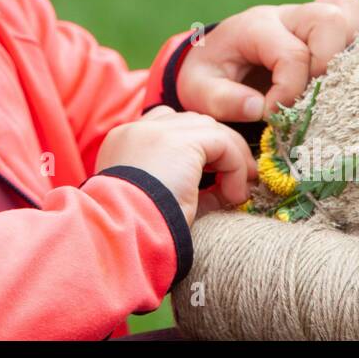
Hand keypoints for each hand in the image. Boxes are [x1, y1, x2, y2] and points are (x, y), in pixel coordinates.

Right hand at [96, 105, 258, 228]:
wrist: (122, 234)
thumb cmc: (136, 230)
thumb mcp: (159, 205)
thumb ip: (187, 191)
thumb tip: (222, 192)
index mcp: (123, 144)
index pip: (165, 128)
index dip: (194, 149)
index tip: (211, 178)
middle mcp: (137, 130)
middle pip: (191, 123)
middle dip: (216, 149)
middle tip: (234, 182)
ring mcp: (157, 131)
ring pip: (209, 128)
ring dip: (230, 157)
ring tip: (236, 192)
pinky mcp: (180, 142)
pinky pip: (221, 143)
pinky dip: (235, 166)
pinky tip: (234, 195)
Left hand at [176, 0, 358, 122]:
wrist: (215, 58)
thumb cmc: (211, 74)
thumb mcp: (198, 89)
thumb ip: (221, 100)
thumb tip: (260, 108)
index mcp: (258, 26)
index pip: (291, 53)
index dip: (289, 91)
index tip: (273, 116)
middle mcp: (291, 16)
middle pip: (331, 16)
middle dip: (331, 60)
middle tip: (316, 96)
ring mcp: (314, 20)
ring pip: (354, 15)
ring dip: (354, 52)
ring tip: (339, 88)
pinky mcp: (332, 32)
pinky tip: (352, 83)